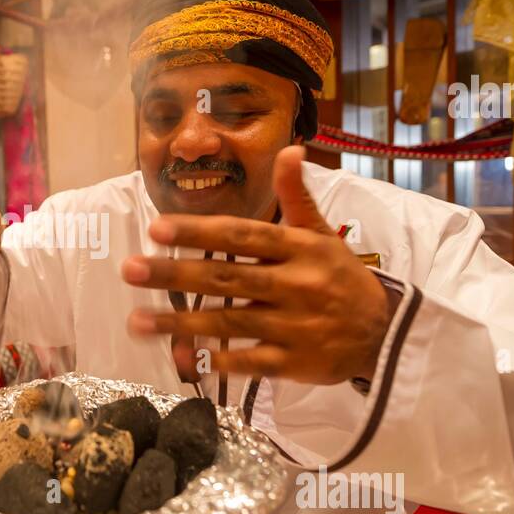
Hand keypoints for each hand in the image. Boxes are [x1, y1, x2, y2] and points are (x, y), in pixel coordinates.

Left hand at [121, 146, 392, 384]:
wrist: (384, 334)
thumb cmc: (341, 278)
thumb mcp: (323, 234)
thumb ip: (297, 196)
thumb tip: (290, 149)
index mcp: (300, 249)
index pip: (241, 235)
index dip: (199, 231)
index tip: (156, 227)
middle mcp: (296, 285)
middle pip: (226, 277)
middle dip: (174, 273)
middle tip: (129, 269)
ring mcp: (295, 326)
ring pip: (228, 322)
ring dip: (179, 321)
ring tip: (136, 320)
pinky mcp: (295, 363)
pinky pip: (249, 361)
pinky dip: (216, 359)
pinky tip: (180, 355)